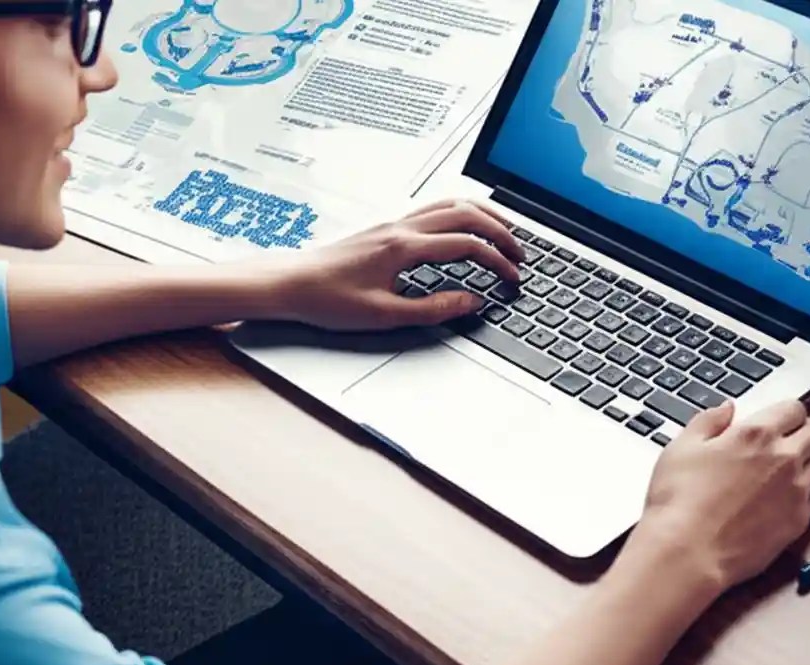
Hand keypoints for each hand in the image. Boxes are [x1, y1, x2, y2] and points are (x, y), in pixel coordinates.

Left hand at [256, 199, 524, 329]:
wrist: (289, 284)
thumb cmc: (327, 300)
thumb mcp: (384, 316)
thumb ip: (433, 309)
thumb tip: (471, 301)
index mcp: (403, 248)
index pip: (467, 245)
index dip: (497, 262)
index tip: (512, 279)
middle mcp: (401, 228)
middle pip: (466, 214)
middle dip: (501, 232)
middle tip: (520, 255)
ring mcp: (394, 224)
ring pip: (451, 204)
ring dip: (484, 215)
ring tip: (505, 234)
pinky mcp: (387, 228)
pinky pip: (434, 208)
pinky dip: (462, 213)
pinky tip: (467, 227)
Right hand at [625, 400, 809, 594]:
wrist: (688, 551)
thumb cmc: (679, 500)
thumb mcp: (681, 447)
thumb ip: (708, 421)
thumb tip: (726, 409)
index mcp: (756, 434)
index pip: (794, 408)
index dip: (786, 412)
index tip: (777, 419)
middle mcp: (784, 459)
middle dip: (803, 431)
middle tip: (785, 441)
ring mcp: (796, 492)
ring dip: (807, 462)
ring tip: (784, 471)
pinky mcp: (798, 522)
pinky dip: (801, 495)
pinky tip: (778, 501)